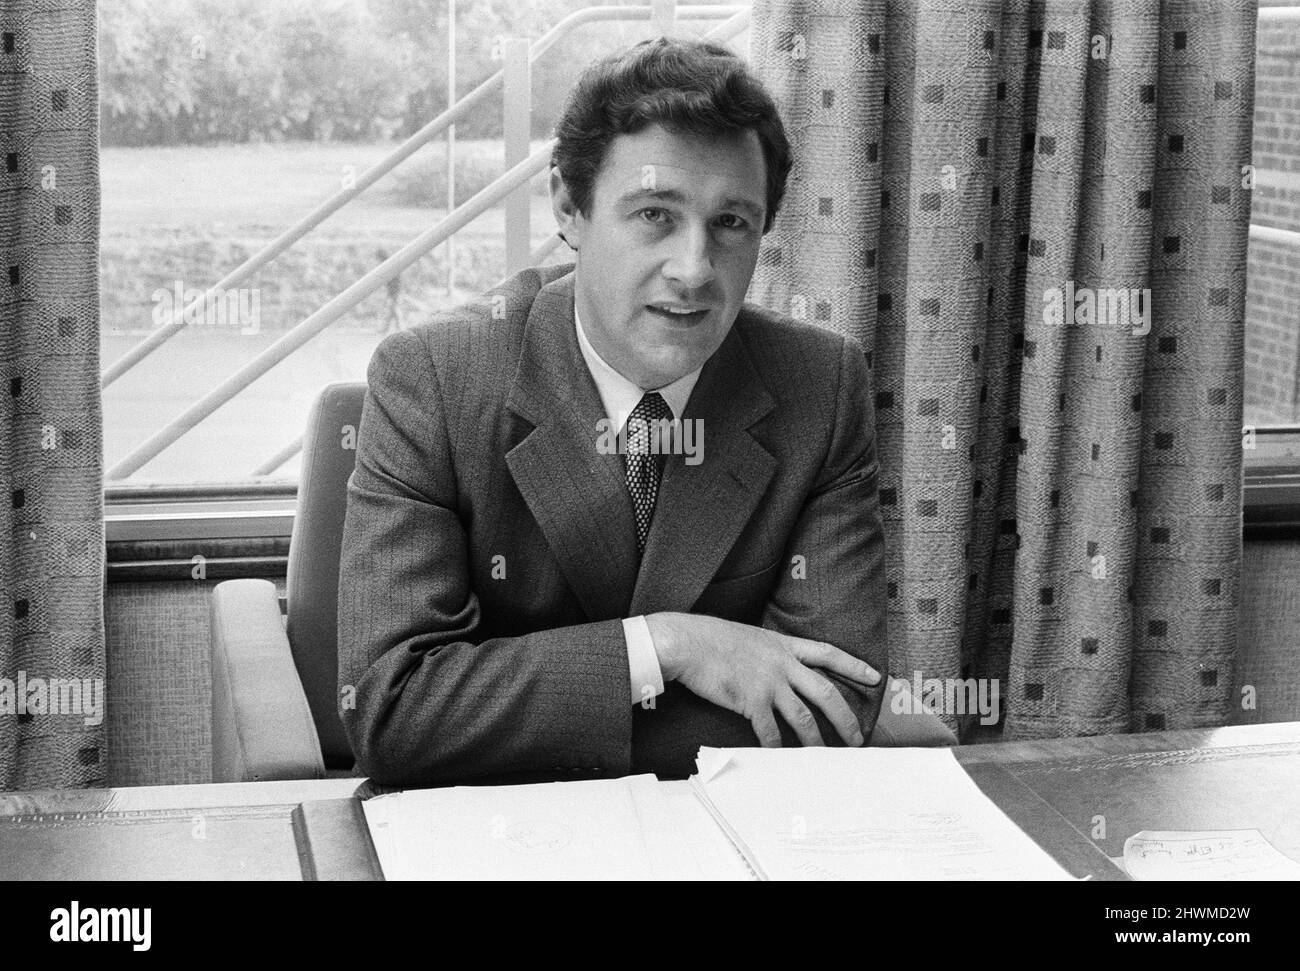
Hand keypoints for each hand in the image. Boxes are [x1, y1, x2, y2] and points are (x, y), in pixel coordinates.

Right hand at [644, 612, 881, 747]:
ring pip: (803, 717)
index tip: (875, 676)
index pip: (827, 653)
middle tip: (857, 737)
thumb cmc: (712, 638)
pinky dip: (777, 747)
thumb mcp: (750, 637)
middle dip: (845, 717)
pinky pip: (770, 731)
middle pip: (826, 692)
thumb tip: (779, 666)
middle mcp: (782, 664)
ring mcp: (768, 683)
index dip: (853, 666)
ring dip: (816, 740)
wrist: (688, 641)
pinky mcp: (750, 700)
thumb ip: (769, 651)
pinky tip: (780, 757)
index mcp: (783, 645)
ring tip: (825, 756)